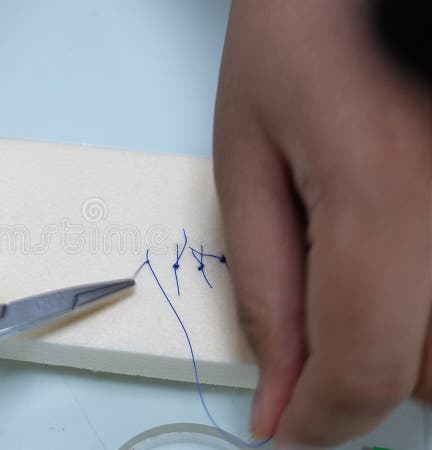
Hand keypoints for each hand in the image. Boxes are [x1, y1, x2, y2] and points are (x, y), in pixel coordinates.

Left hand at [213, 1, 430, 446]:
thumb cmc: (293, 45)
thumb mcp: (248, 166)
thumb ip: (268, 292)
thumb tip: (280, 401)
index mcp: (386, 196)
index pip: (370, 372)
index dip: (320, 420)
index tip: (282, 429)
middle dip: (359, 378)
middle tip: (313, 326)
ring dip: (403, 347)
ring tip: (358, 271)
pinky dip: (427, 312)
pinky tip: (395, 260)